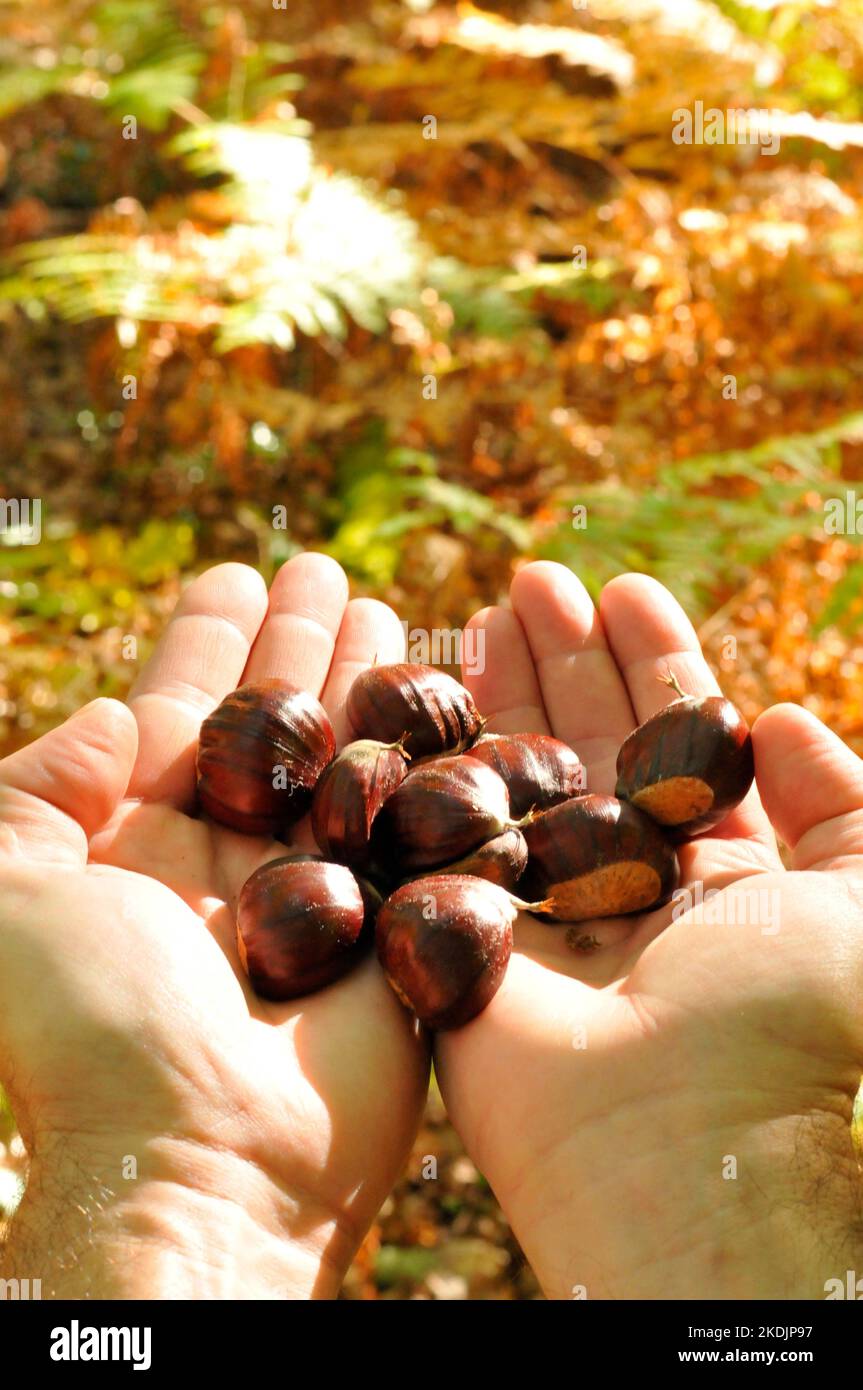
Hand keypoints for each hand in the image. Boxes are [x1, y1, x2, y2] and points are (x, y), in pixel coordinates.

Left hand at [0, 554, 428, 1298]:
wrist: (203, 1162)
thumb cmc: (89, 1033)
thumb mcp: (2, 899)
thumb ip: (33, 794)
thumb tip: (111, 716)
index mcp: (136, 847)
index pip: (178, 714)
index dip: (208, 639)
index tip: (239, 572)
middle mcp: (225, 863)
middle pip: (271, 725)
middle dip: (298, 644)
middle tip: (327, 570)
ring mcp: (314, 896)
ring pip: (347, 762)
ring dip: (367, 686)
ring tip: (390, 610)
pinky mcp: (387, 932)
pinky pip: (414, 830)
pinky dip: (434, 765)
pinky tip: (454, 705)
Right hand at [435, 562, 862, 1299]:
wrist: (673, 1137)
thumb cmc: (784, 1015)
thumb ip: (842, 805)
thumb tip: (781, 721)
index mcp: (718, 876)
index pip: (678, 742)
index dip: (656, 662)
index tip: (626, 589)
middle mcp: (627, 888)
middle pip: (589, 745)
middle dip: (567, 659)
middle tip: (536, 580)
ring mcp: (542, 913)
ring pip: (518, 779)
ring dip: (502, 692)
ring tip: (491, 608)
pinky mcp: (468, 940)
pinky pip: (448, 837)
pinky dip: (435, 765)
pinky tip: (427, 696)